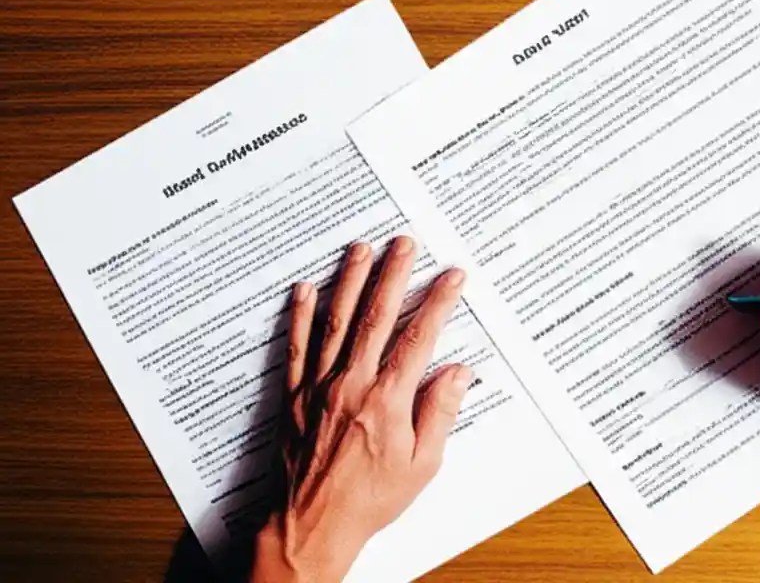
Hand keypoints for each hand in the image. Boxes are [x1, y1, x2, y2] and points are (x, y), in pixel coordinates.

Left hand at [251, 236, 471, 582]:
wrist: (313, 524)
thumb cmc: (370, 499)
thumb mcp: (422, 464)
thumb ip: (439, 412)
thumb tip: (456, 372)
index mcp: (387, 400)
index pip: (418, 337)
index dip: (438, 301)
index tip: (452, 276)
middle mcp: (351, 384)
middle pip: (376, 316)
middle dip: (393, 274)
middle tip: (404, 242)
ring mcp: (319, 387)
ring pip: (336, 322)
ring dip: (350, 281)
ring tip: (361, 249)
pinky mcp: (294, 396)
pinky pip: (296, 347)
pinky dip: (301, 316)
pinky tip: (305, 289)